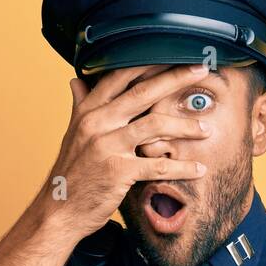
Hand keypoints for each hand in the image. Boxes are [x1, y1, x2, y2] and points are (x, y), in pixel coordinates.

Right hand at [39, 64, 210, 238]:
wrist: (58, 210)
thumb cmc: (71, 173)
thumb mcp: (73, 134)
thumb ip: (79, 106)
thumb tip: (76, 81)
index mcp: (87, 110)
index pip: (120, 75)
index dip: (149, 63)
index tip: (175, 55)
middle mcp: (96, 122)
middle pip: (143, 92)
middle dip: (176, 79)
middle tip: (202, 71)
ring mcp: (107, 146)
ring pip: (155, 125)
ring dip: (185, 126)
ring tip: (206, 129)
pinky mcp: (118, 171)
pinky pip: (157, 165)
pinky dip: (182, 167)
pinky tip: (199, 168)